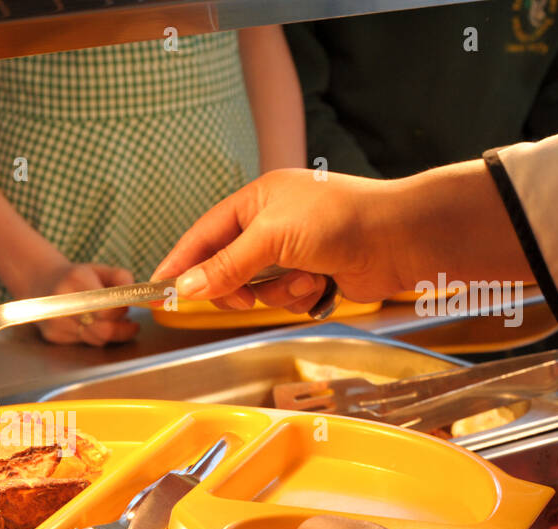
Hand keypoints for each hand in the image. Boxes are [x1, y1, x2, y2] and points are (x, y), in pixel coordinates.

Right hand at [22, 263, 140, 345]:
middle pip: (102, 330)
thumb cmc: (78, 277)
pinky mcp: (52, 334)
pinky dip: (92, 336)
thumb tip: (137, 295)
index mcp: (77, 279)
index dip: (121, 313)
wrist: (41, 282)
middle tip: (131, 326)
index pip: (107, 308)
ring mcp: (55, 320)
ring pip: (95, 339)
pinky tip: (91, 325)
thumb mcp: (100, 270)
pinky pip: (83, 343)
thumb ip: (122, 279)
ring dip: (108, 333)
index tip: (128, 311)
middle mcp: (63, 300)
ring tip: (111, 323)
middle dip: (121, 330)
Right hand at [152, 161, 530, 313]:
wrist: (400, 238)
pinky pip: (285, 297)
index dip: (181, 263)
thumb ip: (225, 266)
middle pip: (227, 268)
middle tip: (245, 300)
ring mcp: (293, 250)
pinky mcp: (313, 273)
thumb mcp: (271, 238)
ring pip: (258, 288)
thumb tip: (186, 288)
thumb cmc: (339, 219)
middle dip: (238, 287)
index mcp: (256, 200)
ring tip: (303, 280)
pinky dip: (300, 297)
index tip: (158, 289)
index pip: (203, 235)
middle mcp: (271, 223)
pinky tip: (322, 285)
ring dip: (277, 292)